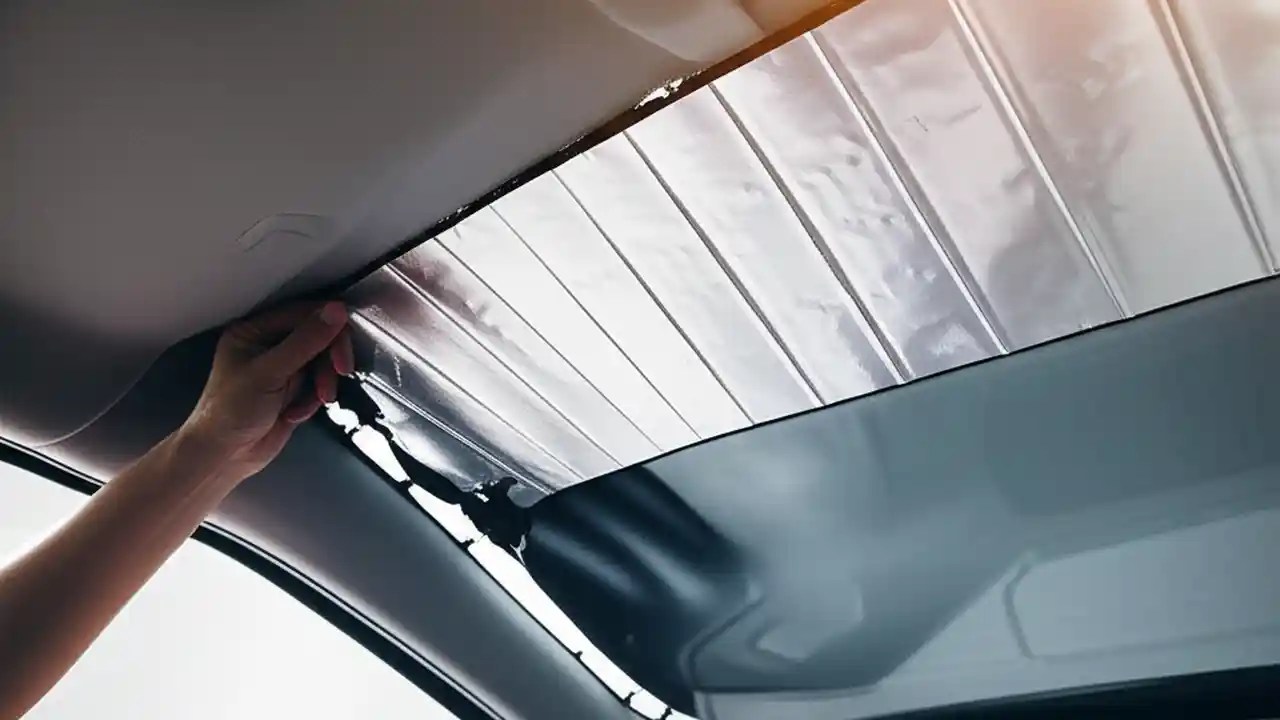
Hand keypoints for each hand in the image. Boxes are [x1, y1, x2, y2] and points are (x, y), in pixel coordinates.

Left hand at [182, 301, 355, 483]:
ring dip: (324, 382)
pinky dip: (313, 400)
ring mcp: (281, 369)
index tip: (345, 345)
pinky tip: (296, 414)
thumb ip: (305, 341)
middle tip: (342, 371)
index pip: (302, 314)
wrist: (223, 457)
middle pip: (316, 337)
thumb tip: (336, 310)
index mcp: (254, 332)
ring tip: (320, 399)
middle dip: (329, 357)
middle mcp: (268, 346)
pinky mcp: (291, 391)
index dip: (328, 326)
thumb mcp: (269, 372)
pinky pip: (317, 385)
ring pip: (321, 362)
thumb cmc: (232, 410)